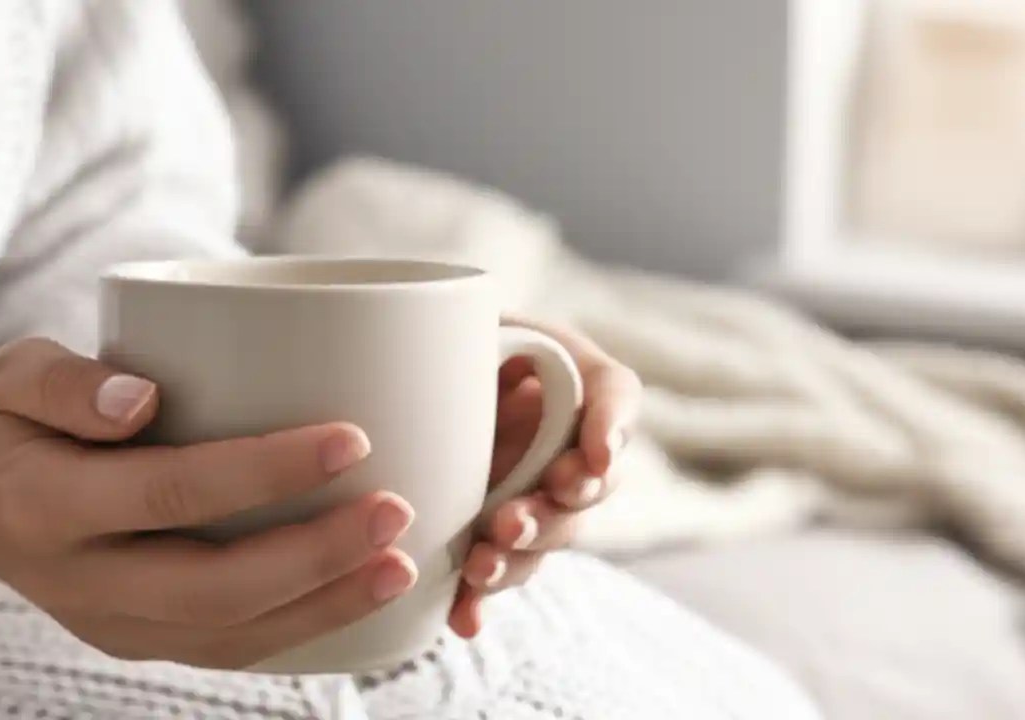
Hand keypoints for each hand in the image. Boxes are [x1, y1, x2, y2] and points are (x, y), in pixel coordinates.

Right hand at [0, 338, 417, 668]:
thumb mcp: (7, 375)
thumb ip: (66, 384)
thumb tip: (143, 399)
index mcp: (41, 506)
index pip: (167, 493)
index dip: (263, 472)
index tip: (352, 438)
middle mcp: (76, 581)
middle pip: (210, 588)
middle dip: (315, 558)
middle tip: (399, 512)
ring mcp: (104, 622)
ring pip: (225, 636)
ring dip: (322, 607)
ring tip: (403, 566)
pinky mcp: (132, 638)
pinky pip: (223, 648)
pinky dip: (297, 629)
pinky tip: (358, 595)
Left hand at [449, 317, 641, 637]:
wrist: (408, 368)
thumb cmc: (443, 331)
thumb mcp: (465, 317)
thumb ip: (477, 329)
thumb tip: (464, 359)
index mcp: (573, 378)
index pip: (616, 397)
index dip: (612, 427)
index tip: (596, 454)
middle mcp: (567, 443)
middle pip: (588, 488)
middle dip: (554, 512)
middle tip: (515, 521)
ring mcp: (534, 493)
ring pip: (547, 537)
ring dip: (519, 558)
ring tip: (482, 565)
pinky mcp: (493, 532)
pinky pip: (495, 573)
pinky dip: (478, 602)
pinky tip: (462, 619)